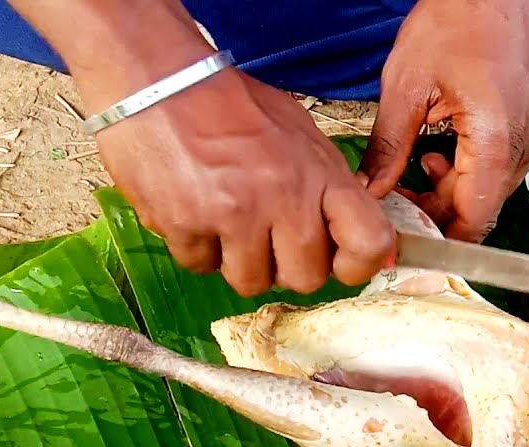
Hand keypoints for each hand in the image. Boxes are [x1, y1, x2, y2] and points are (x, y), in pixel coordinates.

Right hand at [8, 0, 394, 296]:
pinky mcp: (186, 224)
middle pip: (306, 279)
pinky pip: (201, 268)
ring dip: (237, 260)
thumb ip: (330, 188)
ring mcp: (233, 214)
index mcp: (319, 174)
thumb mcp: (301, 135)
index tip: (339, 262)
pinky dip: (196, 247)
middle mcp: (283, 198)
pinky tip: (192, 209)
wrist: (160, 82)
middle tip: (265, 232)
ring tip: (224, 216)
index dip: (356, 266)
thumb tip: (363, 241)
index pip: (368, 244)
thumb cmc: (234, 107)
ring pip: (251, 283)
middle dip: (284, 265)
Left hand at [357, 0, 528, 241]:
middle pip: (482, 208)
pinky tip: (447, 149)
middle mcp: (526, 144)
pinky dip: (472, 171)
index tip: (407, 235)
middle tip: (400, 196)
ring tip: (424, 164)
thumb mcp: (406, 87)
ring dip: (455, 191)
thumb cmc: (455, 22)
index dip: (440, 236)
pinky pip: (502, 168)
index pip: (474, 218)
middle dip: (440, 211)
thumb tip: (370, 192)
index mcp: (497, 139)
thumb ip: (389, 148)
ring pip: (492, 191)